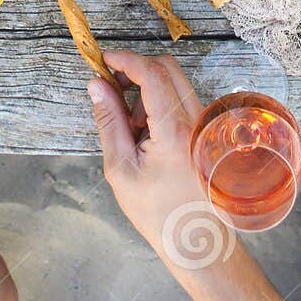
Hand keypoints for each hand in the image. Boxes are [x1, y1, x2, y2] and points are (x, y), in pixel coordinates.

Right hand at [87, 51, 214, 262]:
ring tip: (131, 128)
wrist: (196, 241)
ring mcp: (204, 125)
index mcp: (173, 129)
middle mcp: (195, 120)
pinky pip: (182, 100)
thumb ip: (108, 121)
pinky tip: (147, 134)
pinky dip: (160, 104)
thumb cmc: (156, 212)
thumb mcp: (120, 168)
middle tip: (112, 88)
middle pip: (167, 68)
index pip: (152, 73)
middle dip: (136, 70)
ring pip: (175, 83)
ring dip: (147, 91)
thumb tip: (96, 85)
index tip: (103, 59)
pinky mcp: (205, 131)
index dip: (125, 59)